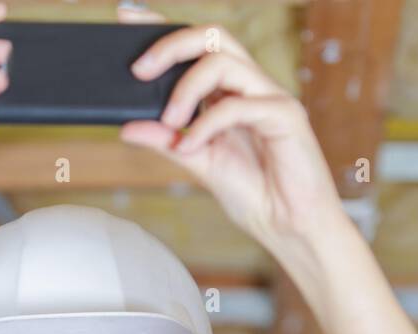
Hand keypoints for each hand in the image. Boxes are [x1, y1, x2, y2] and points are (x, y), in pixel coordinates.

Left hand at [116, 4, 345, 251]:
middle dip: (172, 45)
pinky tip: (191, 146)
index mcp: (231, 93)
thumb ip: (167, 142)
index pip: (197, 47)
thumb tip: (126, 127)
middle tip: (139, 71)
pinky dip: (207, 124)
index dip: (163, 27)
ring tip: (170, 120)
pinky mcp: (286, 116)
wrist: (291, 228)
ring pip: (225, 63)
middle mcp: (251, 87)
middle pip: (213, 38)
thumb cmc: (255, 194)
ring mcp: (270, 98)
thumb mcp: (198, 164)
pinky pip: (239, 106)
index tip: (126, 15)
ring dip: (187, 88)